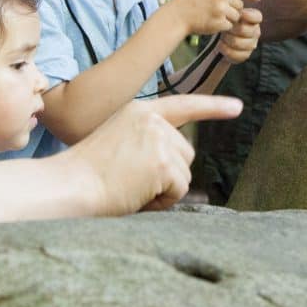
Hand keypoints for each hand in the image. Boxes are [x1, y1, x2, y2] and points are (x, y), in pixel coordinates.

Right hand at [64, 95, 241, 214]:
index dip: (212, 107)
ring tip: (130, 188)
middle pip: (185, 153)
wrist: (69, 185)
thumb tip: (179, 165)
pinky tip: (136, 194)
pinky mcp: (164, 162)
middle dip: (167, 174)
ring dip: (163, 189)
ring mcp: (159, 138)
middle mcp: (152, 119)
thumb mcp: (119, 145)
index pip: (183, 105)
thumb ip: (149, 145)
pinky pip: (179, 191)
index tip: (237, 107)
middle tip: (131, 182)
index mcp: (139, 112)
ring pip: (184, 174)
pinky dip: (161, 201)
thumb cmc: (85, 176)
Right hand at [166, 0, 258, 35]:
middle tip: (219, 11)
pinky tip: (212, 23)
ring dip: (229, 19)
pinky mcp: (219, 21)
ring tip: (214, 16)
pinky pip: (230, 25)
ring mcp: (220, 8)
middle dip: (233, 9)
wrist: (179, 13)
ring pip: (236, 16)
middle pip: (240, 4)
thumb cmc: (194, 0)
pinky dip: (224, 27)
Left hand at [215, 6, 261, 64]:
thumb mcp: (227, 12)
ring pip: (243, 43)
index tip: (240, 14)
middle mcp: (255, 31)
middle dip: (234, 29)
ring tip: (222, 37)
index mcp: (253, 19)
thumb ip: (231, 5)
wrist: (219, 40)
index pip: (257, 17)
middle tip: (225, 27)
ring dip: (229, 40)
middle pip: (248, 30)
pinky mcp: (245, 55)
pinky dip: (227, 50)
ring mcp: (252, 44)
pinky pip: (238, 54)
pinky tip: (221, 45)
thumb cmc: (224, 22)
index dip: (249, 16)